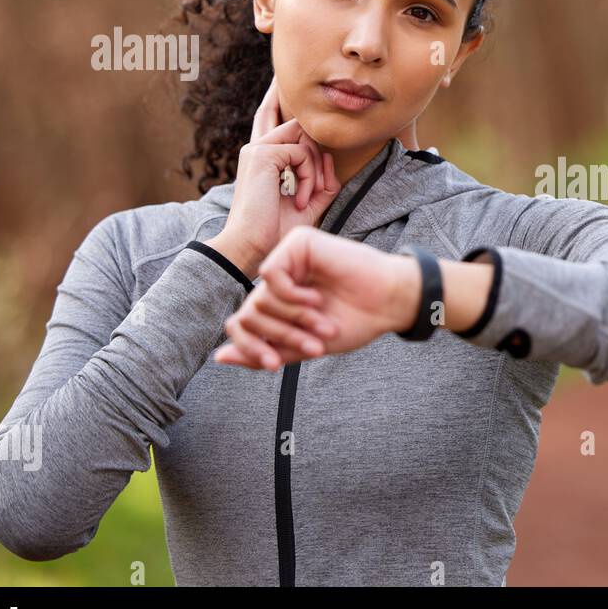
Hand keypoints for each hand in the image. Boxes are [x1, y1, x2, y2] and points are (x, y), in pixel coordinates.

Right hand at [206, 76, 339, 277]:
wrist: (252, 247)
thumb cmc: (275, 230)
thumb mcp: (307, 202)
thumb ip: (321, 180)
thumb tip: (330, 160)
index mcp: (262, 158)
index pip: (269, 118)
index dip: (274, 97)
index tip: (277, 79)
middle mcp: (256, 148)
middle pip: (298, 125)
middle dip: (318, 154)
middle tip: (318, 189)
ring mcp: (257, 148)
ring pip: (304, 136)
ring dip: (315, 168)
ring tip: (306, 198)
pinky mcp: (262, 154)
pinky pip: (302, 153)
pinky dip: (309, 177)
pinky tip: (298, 199)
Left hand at [212, 225, 420, 369]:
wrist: (388, 303)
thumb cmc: (354, 322)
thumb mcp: (303, 346)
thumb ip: (264, 351)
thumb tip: (219, 358)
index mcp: (279, 301)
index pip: (243, 324)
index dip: (251, 348)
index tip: (275, 365)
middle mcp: (280, 278)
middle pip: (250, 312)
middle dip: (280, 335)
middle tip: (314, 345)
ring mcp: (287, 258)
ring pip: (259, 296)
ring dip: (292, 318)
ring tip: (323, 322)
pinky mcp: (297, 243)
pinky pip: (270, 273)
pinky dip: (290, 294)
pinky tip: (315, 298)